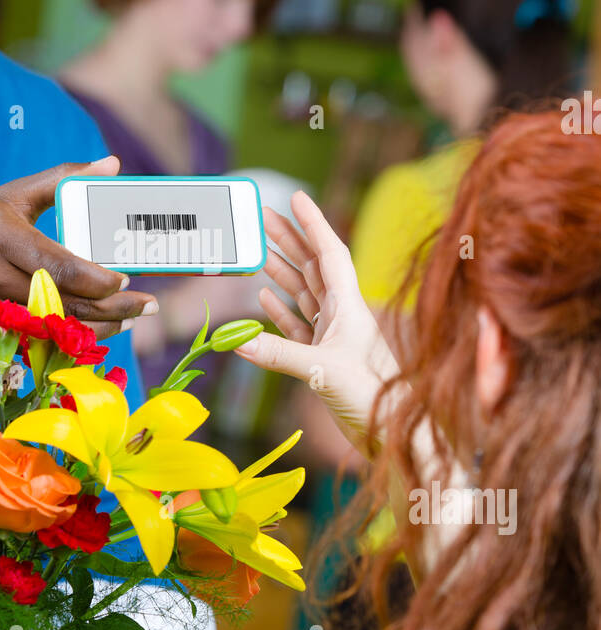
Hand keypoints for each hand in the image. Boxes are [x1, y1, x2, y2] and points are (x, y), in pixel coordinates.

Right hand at [0, 156, 156, 333]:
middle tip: (146, 306)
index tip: (126, 280)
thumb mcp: (9, 195)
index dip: (95, 280)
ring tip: (126, 321)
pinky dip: (59, 341)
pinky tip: (88, 334)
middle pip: (60, 303)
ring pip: (47, 329)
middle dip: (111, 310)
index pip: (57, 266)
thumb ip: (60, 180)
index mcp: (1, 235)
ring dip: (93, 330)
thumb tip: (112, 165)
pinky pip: (26, 343)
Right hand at [232, 192, 399, 451]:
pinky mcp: (324, 358)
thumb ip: (277, 354)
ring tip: (259, 252)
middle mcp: (342, 315)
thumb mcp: (321, 371)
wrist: (394, 433)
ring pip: (304, 294)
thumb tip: (235, 340)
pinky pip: (298, 326)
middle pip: (312, 266)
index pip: (329, 253)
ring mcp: (333, 336)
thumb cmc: (372, 397)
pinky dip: (281, 311)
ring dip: (283, 271)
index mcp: (348, 306)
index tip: (296, 197)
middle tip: (263, 216)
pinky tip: (264, 299)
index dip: (313, 223)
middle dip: (290, 240)